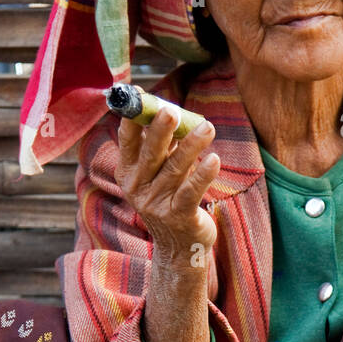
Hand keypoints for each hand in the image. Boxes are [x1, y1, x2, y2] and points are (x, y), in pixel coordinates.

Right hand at [116, 106, 218, 263]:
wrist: (180, 248)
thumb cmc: (171, 200)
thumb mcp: (160, 174)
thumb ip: (163, 148)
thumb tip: (171, 111)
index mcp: (129, 173)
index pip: (128, 141)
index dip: (134, 117)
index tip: (142, 94)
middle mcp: (138, 188)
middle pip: (150, 154)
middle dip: (161, 130)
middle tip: (171, 110)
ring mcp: (157, 204)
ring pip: (175, 169)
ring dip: (192, 146)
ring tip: (208, 127)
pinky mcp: (179, 217)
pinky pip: (191, 192)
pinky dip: (203, 175)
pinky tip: (214, 159)